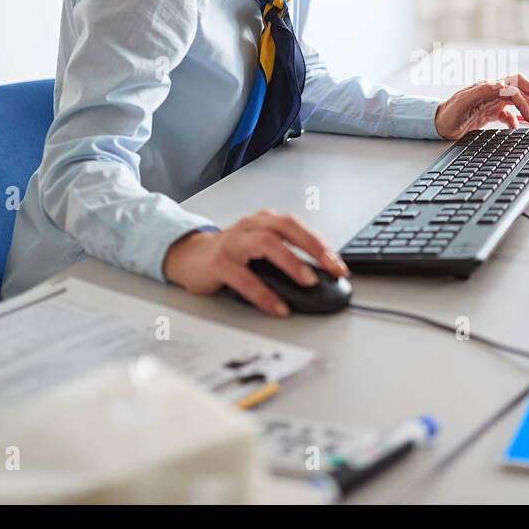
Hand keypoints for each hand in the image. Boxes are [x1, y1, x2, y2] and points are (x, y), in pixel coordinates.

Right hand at [162, 210, 348, 316]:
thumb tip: (320, 278)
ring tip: (307, 282)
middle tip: (332, 270)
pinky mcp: (219, 263)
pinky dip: (264, 294)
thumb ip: (286, 256)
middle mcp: (251, 227)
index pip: (299, 228)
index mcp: (265, 221)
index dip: (321, 246)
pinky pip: (245, 278)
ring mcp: (234, 243)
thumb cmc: (231, 253)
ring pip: (266, 245)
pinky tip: (278, 306)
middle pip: (287, 229)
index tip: (340, 266)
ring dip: (291, 263)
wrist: (189, 257)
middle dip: (314, 249)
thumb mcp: (260, 247)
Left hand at [434, 73, 528, 138]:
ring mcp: (492, 103)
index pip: (514, 86)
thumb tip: (500, 84)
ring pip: (516, 101)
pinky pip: (507, 114)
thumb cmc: (448, 113)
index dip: (528, 96)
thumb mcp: (463, 101)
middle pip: (519, 89)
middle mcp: (492, 93)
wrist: (438, 125)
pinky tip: (516, 126)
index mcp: (488, 87)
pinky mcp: (490, 113)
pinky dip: (515, 119)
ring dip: (528, 108)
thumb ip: (481, 90)